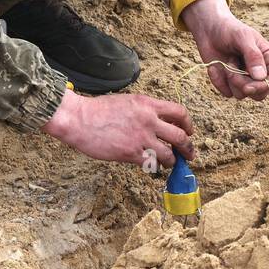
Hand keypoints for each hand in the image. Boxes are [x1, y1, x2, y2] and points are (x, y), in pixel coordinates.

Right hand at [42, 89, 193, 168]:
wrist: (79, 119)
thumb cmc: (99, 110)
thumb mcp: (128, 101)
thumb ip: (146, 110)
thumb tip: (160, 122)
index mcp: (148, 104)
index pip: (179, 113)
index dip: (188, 124)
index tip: (189, 131)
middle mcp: (148, 120)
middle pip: (181, 136)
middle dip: (188, 148)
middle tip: (189, 154)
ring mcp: (141, 138)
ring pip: (170, 154)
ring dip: (173, 161)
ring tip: (171, 163)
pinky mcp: (131, 154)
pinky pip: (152, 164)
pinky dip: (156, 167)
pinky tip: (153, 166)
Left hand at [180, 0, 268, 99]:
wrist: (209, 29)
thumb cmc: (230, 29)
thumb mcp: (242, 37)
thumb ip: (253, 56)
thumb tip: (261, 77)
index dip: (264, 87)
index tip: (248, 87)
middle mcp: (260, 72)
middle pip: (260, 94)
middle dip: (244, 85)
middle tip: (231, 67)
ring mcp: (245, 79)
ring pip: (241, 95)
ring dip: (231, 79)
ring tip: (228, 61)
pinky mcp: (230, 84)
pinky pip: (226, 93)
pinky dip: (218, 81)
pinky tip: (215, 67)